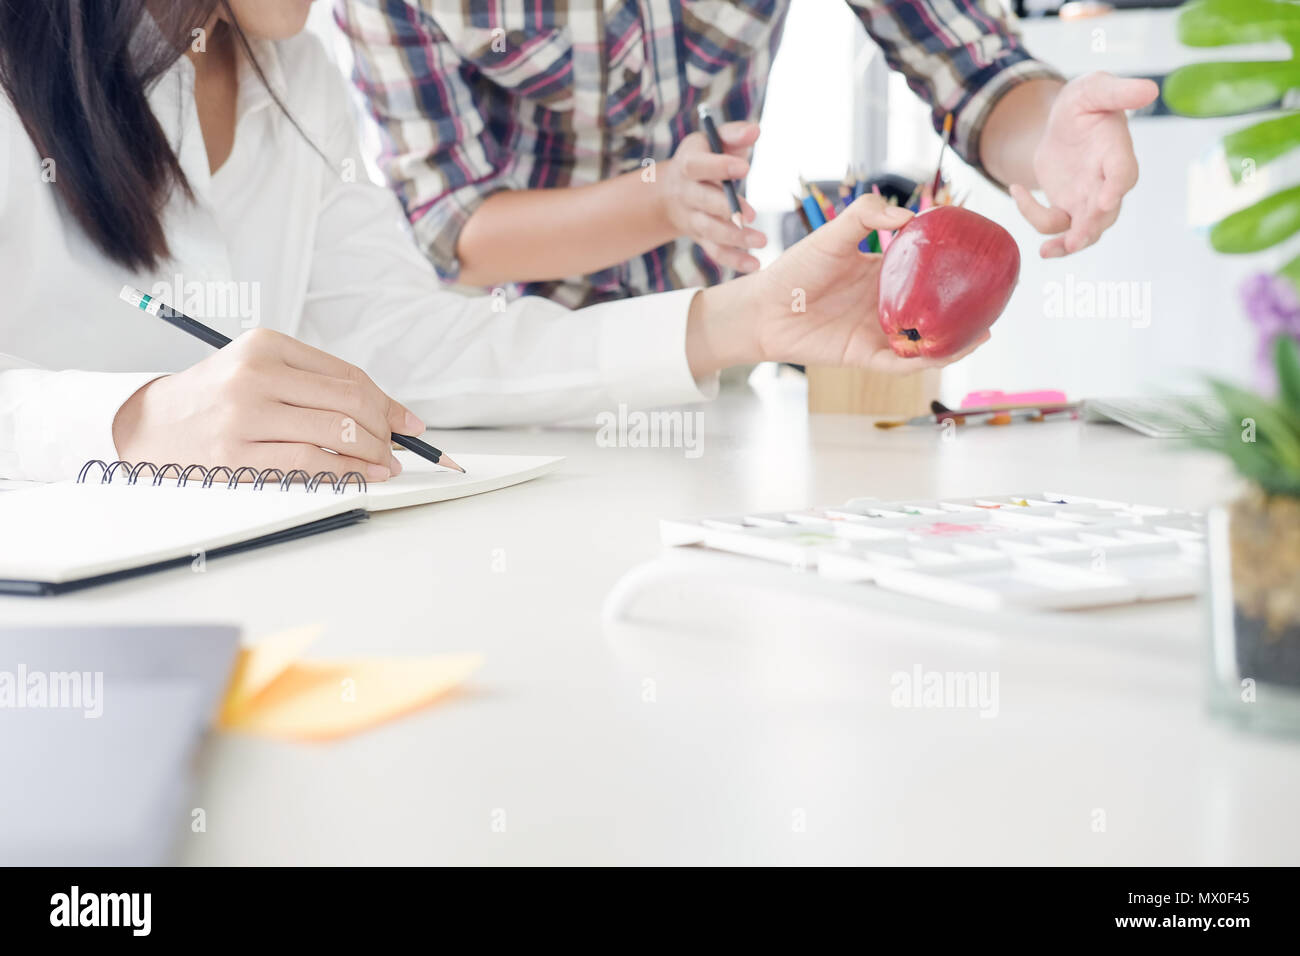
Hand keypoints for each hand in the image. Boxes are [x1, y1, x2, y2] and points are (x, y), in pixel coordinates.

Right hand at [111, 328, 423, 480]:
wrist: (150, 424)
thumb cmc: (216, 398)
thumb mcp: (260, 370)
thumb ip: (317, 384)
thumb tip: (386, 413)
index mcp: (267, 345)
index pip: (347, 375)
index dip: (387, 402)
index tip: (407, 422)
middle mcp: (257, 375)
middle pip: (349, 401)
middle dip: (384, 429)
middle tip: (397, 447)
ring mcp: (246, 415)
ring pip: (335, 432)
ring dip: (372, 453)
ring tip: (385, 464)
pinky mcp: (238, 454)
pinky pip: (310, 463)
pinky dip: (346, 472)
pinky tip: (361, 476)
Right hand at [661, 120, 766, 272]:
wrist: (673, 191)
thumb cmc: (706, 157)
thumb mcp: (716, 140)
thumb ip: (735, 134)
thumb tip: (756, 130)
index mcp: (688, 164)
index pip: (698, 166)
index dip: (719, 167)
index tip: (744, 168)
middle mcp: (686, 192)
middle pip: (703, 202)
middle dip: (725, 208)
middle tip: (750, 215)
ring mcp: (692, 218)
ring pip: (710, 230)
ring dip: (734, 238)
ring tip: (761, 240)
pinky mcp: (701, 238)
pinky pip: (715, 251)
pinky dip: (734, 260)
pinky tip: (755, 265)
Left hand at [688, 195, 987, 374]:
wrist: (762, 308)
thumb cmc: (795, 270)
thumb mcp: (833, 235)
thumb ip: (866, 216)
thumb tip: (908, 216)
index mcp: (882, 275)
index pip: (925, 271)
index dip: (951, 266)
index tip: (980, 255)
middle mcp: (884, 305)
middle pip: (932, 309)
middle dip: (963, 310)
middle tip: (995, 299)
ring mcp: (876, 332)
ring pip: (924, 341)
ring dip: (954, 340)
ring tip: (984, 331)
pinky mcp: (863, 356)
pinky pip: (900, 363)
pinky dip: (923, 361)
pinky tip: (945, 352)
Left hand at [1011, 72, 1158, 257]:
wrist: (1063, 120)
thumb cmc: (1085, 102)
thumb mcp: (1095, 88)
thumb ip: (1118, 91)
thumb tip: (1150, 89)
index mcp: (1116, 152)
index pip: (1123, 173)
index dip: (1116, 187)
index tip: (1106, 200)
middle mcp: (1106, 181)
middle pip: (1105, 213)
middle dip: (1091, 228)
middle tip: (1075, 240)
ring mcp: (1087, 198)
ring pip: (1083, 230)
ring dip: (1067, 244)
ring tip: (1047, 251)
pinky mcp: (1066, 206)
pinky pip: (1053, 224)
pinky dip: (1033, 217)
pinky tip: (1016, 190)